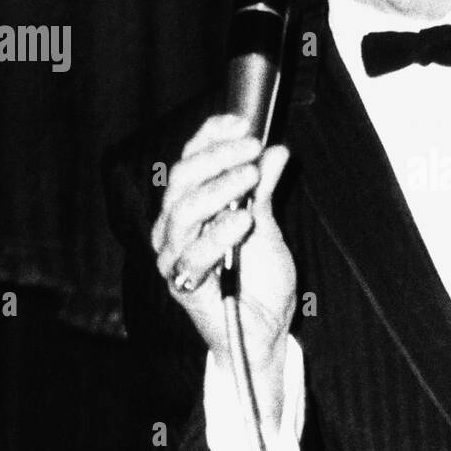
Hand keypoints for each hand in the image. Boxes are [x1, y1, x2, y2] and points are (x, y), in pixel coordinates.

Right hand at [151, 114, 295, 395]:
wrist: (266, 329)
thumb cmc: (260, 279)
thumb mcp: (268, 225)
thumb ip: (263, 189)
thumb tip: (275, 150)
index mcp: (190, 208)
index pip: (189, 162)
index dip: (209, 138)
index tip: (240, 120)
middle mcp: (175, 229)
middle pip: (182, 181)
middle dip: (217, 157)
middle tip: (251, 147)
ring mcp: (175, 256)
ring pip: (182, 212)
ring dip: (218, 188)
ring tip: (250, 177)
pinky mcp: (183, 285)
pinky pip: (192, 256)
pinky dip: (217, 235)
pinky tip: (242, 221)